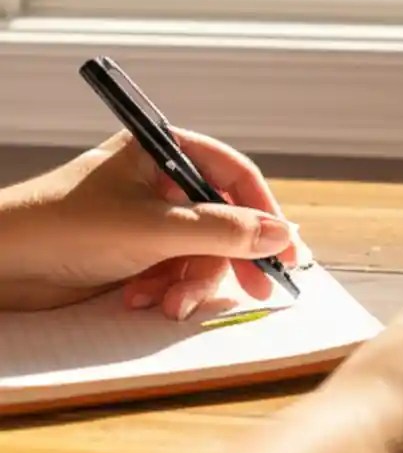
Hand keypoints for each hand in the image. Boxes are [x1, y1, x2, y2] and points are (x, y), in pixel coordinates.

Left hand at [0, 129, 306, 318]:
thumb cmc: (64, 227)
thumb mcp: (156, 230)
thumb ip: (225, 231)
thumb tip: (284, 235)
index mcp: (162, 150)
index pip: (234, 174)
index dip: (265, 212)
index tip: (288, 250)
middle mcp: (158, 179)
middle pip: (223, 217)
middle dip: (231, 258)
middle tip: (259, 289)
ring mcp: (147, 216)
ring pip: (201, 250)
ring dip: (189, 281)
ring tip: (167, 303)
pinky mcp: (134, 249)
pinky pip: (175, 268)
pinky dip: (166, 289)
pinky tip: (141, 300)